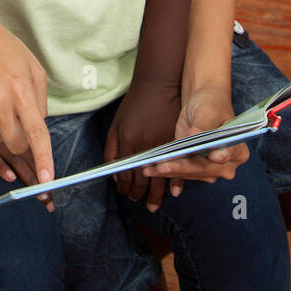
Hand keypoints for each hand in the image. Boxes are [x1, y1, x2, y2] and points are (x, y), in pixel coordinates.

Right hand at [0, 11, 54, 194]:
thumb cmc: (7, 52)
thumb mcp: (34, 68)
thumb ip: (41, 102)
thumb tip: (39, 129)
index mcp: (21, 89)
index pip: (36, 132)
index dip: (43, 158)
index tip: (47, 180)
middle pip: (16, 144)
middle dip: (22, 140)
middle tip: (19, 117)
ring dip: (3, 127)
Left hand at [104, 80, 180, 209]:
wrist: (159, 84)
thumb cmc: (135, 105)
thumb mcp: (116, 125)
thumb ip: (112, 151)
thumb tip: (114, 175)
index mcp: (128, 141)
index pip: (125, 174)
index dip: (125, 188)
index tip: (126, 195)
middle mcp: (145, 145)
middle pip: (142, 179)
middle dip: (139, 195)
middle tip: (139, 202)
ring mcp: (163, 144)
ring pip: (159, 178)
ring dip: (155, 195)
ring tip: (152, 205)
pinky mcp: (178, 141)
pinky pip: (178, 166)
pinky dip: (176, 182)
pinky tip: (173, 193)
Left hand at [140, 85, 248, 194]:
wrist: (202, 104)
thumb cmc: (210, 104)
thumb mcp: (208, 112)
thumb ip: (202, 126)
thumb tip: (194, 135)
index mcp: (237, 150)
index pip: (225, 157)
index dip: (216, 159)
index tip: (210, 158)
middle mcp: (225, 164)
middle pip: (204, 169)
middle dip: (182, 168)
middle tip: (162, 166)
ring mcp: (209, 167)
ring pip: (189, 173)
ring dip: (169, 171)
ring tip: (150, 169)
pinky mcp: (194, 165)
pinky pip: (180, 171)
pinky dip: (166, 170)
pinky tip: (151, 170)